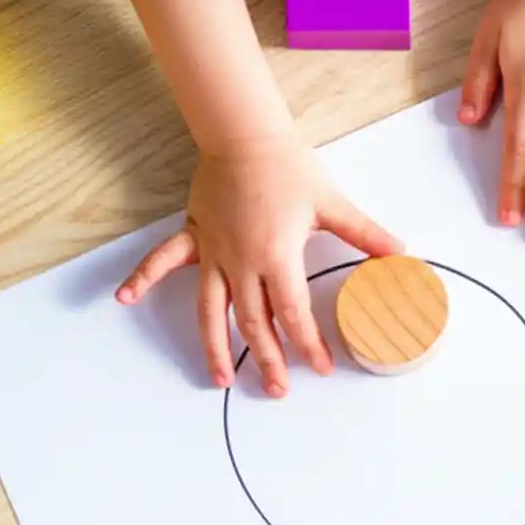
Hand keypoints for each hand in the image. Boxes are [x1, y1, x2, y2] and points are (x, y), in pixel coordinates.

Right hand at [116, 136, 403, 396]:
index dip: (308, 344)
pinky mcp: (195, 236)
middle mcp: (241, 262)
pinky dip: (143, 277)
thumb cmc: (287, 166)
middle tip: (277, 390)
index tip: (321, 367)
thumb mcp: (330, 203)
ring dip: (215, 346)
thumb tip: (399, 252)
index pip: (293, 313)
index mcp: (276, 256)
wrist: (244, 134)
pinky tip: (125, 298)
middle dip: (267, 360)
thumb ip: (363, 233)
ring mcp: (214, 252)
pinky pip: (164, 260)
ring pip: (211, 310)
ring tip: (220, 380)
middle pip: (254, 323)